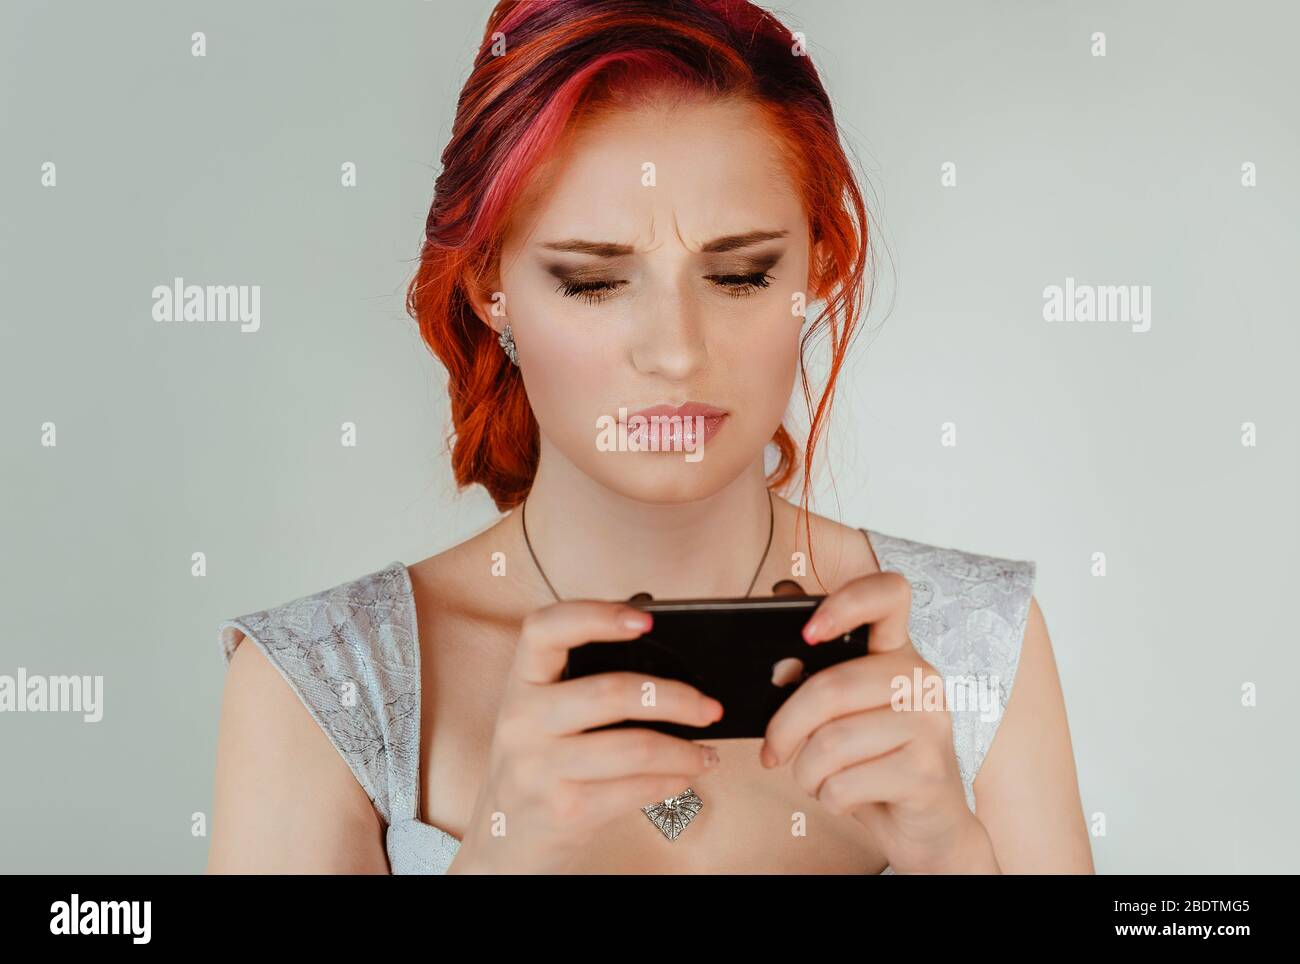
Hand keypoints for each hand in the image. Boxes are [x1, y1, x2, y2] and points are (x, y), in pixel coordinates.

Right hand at [448, 599, 722, 873]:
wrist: (503, 843)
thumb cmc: (538, 767)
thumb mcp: (542, 718)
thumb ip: (584, 685)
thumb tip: (670, 667)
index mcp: (520, 683)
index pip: (544, 628)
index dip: (596, 614)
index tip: (646, 620)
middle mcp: (521, 721)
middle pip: (609, 692)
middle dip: (675, 698)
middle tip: (710, 707)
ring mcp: (538, 768)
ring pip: (632, 747)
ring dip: (684, 751)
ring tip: (706, 753)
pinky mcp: (562, 810)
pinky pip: (634, 789)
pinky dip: (672, 781)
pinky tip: (684, 776)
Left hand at [759, 571, 998, 872]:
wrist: (930, 826)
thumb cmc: (876, 760)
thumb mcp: (845, 707)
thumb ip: (817, 657)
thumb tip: (782, 593)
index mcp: (898, 652)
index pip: (889, 594)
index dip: (846, 602)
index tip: (808, 632)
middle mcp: (923, 679)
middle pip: (830, 688)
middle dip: (784, 728)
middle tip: (772, 751)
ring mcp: (931, 724)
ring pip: (831, 743)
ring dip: (806, 772)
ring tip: (817, 778)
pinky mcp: (926, 773)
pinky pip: (843, 784)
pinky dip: (828, 798)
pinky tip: (847, 797)